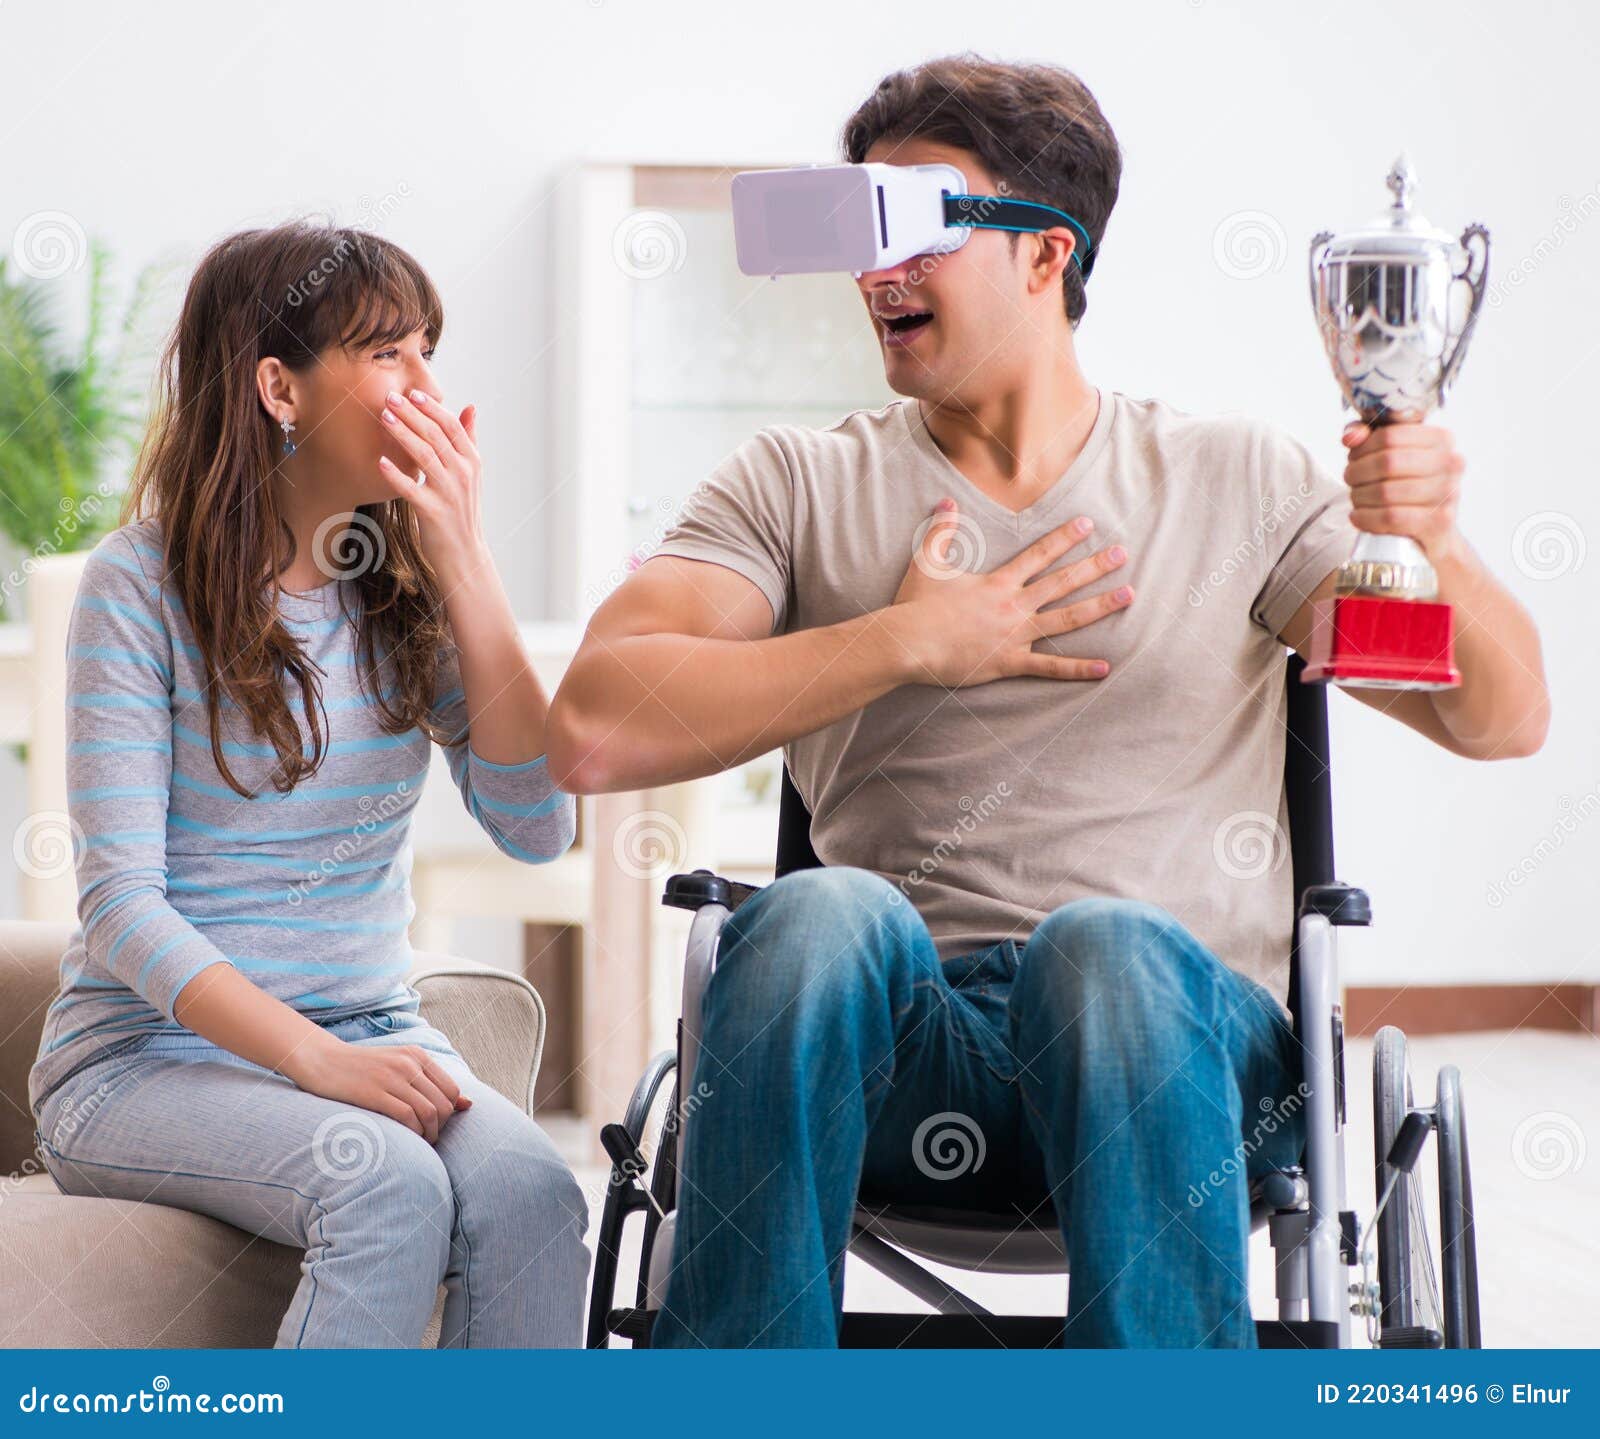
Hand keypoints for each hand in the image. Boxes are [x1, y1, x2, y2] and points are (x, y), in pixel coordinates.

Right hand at [286, 1032, 471, 1143]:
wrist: (323, 1061)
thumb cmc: (364, 1068)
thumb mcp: (402, 1066)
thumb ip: (432, 1082)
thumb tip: (468, 1104)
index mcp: (418, 1055)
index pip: (452, 1090)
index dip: (449, 1113)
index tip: (436, 1125)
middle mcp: (409, 1064)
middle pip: (443, 1104)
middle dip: (441, 1127)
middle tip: (428, 1138)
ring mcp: (392, 1078)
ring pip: (429, 1113)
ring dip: (429, 1134)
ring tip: (421, 1143)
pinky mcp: (375, 1093)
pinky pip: (407, 1117)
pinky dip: (413, 1133)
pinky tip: (407, 1139)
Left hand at [376, 388, 488, 587]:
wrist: (465, 554)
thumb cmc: (462, 511)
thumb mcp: (472, 474)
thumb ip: (469, 440)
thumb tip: (470, 407)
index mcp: (472, 462)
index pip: (452, 427)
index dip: (432, 408)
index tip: (412, 393)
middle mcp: (463, 474)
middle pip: (436, 436)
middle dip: (412, 414)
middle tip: (390, 397)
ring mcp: (449, 493)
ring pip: (424, 456)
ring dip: (402, 434)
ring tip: (384, 417)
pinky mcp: (432, 512)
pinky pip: (411, 488)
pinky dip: (395, 474)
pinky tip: (380, 462)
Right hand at [890, 499, 1131, 686]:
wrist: (909, 643)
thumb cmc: (916, 605)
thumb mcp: (926, 562)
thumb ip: (940, 531)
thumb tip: (946, 502)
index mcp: (998, 582)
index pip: (1039, 554)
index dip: (1065, 537)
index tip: (1088, 524)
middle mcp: (1014, 605)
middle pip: (1062, 582)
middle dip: (1095, 566)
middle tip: (1122, 554)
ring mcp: (1015, 635)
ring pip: (1066, 619)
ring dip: (1099, 606)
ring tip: (1128, 595)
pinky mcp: (1010, 662)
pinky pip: (1049, 667)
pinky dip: (1077, 669)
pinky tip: (1104, 668)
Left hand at [1341, 420, 1465, 565]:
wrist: (1435, 532)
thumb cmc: (1408, 486)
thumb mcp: (1391, 454)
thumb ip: (1368, 436)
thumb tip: (1350, 437)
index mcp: (1441, 440)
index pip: (1389, 435)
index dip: (1362, 448)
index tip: (1354, 460)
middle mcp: (1451, 463)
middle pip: (1387, 462)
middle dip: (1357, 473)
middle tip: (1350, 482)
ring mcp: (1448, 494)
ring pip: (1386, 491)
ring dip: (1359, 497)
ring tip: (1356, 499)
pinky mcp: (1439, 522)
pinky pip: (1391, 517)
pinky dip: (1366, 518)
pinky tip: (1359, 517)